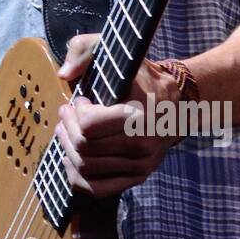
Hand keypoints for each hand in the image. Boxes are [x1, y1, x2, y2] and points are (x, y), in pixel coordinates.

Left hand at [52, 34, 181, 197]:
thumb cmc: (140, 77)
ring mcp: (140, 166)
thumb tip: (64, 75)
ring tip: (66, 129)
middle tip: (66, 111)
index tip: (81, 98)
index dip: (77, 111)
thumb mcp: (116, 52)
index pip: (90, 126)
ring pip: (85, 167)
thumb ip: (86, 49)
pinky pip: (96, 189)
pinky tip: (69, 158)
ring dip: (66, 147)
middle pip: (84, 147)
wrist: (175, 103)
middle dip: (67, 126)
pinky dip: (76, 176)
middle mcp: (143, 146)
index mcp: (140, 116)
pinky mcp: (136, 178)